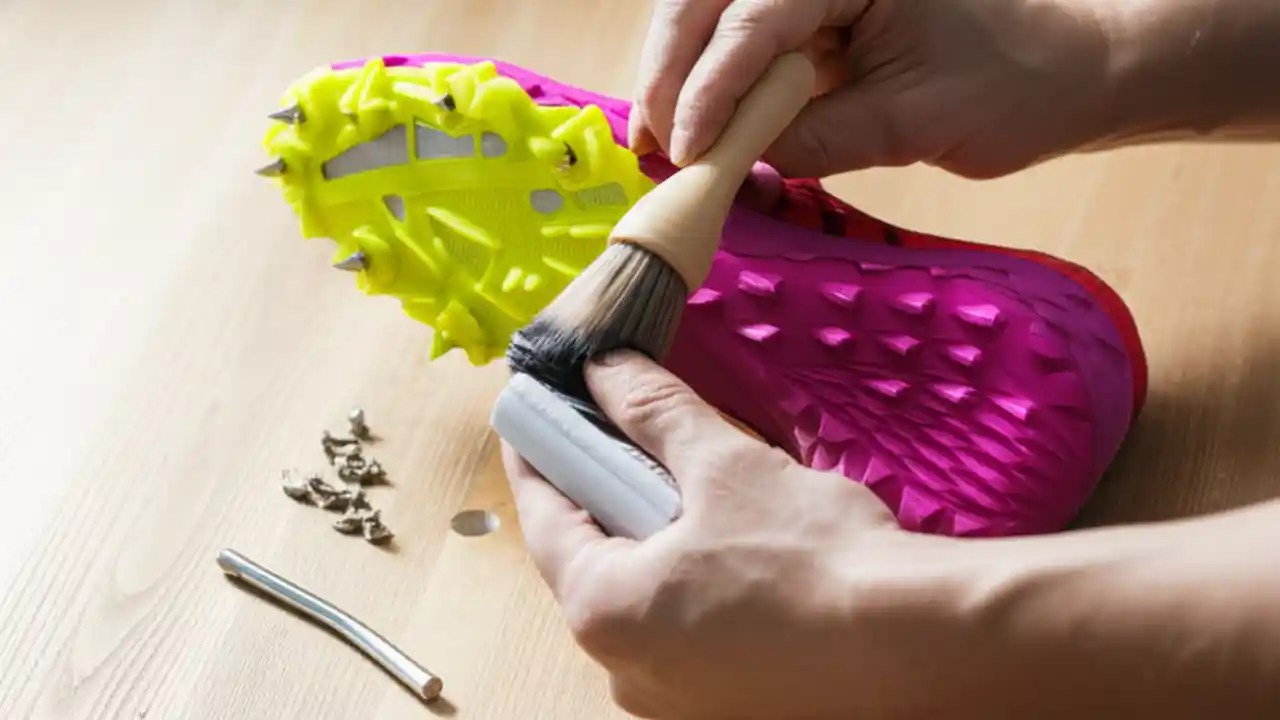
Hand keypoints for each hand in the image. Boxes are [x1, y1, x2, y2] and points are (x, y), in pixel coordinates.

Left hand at [502, 352, 1279, 717]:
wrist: (917, 645)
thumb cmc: (814, 558)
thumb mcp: (724, 465)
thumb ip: (654, 413)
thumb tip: (609, 372)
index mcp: (603, 610)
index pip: (541, 519)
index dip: (539, 457)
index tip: (536, 418)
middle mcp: (625, 670)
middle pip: (592, 561)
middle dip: (607, 496)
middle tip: (626, 439)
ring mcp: (676, 700)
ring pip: (646, 599)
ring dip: (657, 542)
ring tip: (698, 491)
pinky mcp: (726, 706)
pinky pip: (689, 630)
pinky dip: (697, 585)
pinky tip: (742, 554)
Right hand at [629, 0, 1121, 178]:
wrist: (1073, 71)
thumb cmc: (1018, 86)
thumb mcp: (914, 122)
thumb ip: (816, 139)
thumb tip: (732, 165)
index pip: (759, 15)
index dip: (712, 85)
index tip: (686, 149)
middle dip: (673, 65)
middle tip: (650, 139)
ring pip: (714, 10)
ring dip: (680, 68)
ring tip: (659, 134)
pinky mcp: (817, 9)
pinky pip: (744, 36)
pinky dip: (713, 78)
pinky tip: (694, 122)